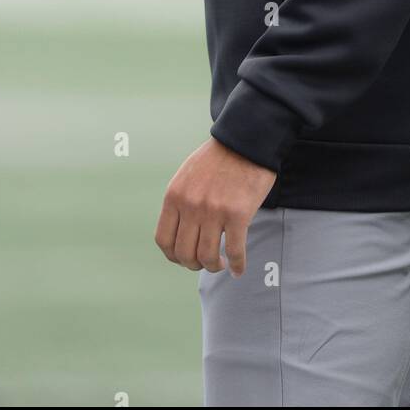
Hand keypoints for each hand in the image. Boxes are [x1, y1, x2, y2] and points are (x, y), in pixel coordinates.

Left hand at [155, 137, 276, 277]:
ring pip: (207, 257)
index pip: (164, 240)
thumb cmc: (219, 158)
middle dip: (194, 264)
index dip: (174, 256)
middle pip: (185, 253)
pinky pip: (235, 251)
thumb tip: (180, 230)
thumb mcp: (187, 175)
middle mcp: (190, 205)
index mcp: (175, 195)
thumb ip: (181, 200)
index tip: (185, 258)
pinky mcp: (238, 213)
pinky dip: (237, 265)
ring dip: (214, 267)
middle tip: (206, 262)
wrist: (246, 140)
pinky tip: (239, 269)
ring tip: (222, 263)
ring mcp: (213, 210)